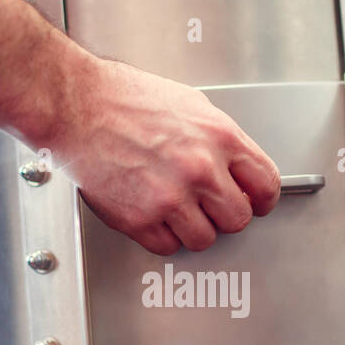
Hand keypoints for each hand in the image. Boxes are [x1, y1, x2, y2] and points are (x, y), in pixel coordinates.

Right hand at [49, 59, 280, 254]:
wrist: (78, 105)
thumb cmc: (124, 98)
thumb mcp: (189, 105)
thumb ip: (218, 139)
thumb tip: (235, 166)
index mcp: (220, 137)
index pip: (266, 185)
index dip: (261, 199)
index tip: (254, 203)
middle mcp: (200, 169)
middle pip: (239, 219)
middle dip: (226, 215)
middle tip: (210, 207)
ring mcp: (170, 197)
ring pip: (204, 239)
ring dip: (192, 228)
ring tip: (175, 208)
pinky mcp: (140, 218)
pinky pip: (167, 246)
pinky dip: (161, 236)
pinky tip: (152, 213)